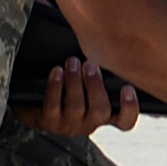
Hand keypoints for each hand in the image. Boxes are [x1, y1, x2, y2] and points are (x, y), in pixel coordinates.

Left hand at [21, 56, 139, 135]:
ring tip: (71, 62)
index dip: (129, 108)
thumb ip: (101, 70)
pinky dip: (55, 86)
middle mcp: (89, 123)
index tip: (126, 87)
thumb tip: (107, 40)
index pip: (125, 121)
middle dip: (95, 86)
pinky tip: (56, 72)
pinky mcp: (49, 122)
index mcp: (105, 114)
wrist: (36, 103)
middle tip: (90, 65)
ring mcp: (69, 125)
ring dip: (74, 81)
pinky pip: (53, 105)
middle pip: (101, 111)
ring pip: (76, 107)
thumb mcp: (88, 82)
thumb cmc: (68, 88)